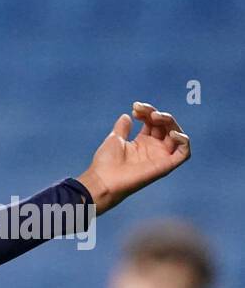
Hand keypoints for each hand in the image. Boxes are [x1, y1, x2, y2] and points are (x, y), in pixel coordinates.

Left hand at [76, 102, 190, 214]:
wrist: (102, 180)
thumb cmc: (105, 163)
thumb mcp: (115, 139)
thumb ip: (123, 127)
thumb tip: (127, 115)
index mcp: (142, 142)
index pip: (153, 122)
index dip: (147, 112)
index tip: (135, 107)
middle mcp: (154, 149)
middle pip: (166, 126)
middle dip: (157, 114)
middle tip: (143, 111)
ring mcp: (160, 157)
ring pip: (176, 135)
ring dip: (170, 122)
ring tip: (155, 117)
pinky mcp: (166, 166)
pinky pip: (184, 153)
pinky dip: (183, 141)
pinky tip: (171, 133)